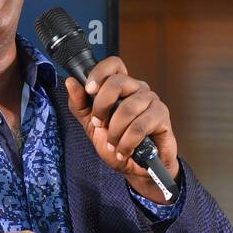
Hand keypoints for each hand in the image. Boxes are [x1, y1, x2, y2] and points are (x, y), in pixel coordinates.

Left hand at [64, 56, 179, 203]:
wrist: (136, 167)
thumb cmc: (116, 142)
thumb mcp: (91, 125)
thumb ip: (80, 104)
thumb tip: (70, 82)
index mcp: (121, 86)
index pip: (114, 64)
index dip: (100, 72)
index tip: (89, 90)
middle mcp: (138, 89)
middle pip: (118, 82)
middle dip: (101, 106)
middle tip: (98, 124)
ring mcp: (152, 101)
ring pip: (128, 108)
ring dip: (114, 131)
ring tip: (113, 144)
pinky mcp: (162, 117)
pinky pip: (139, 126)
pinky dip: (127, 143)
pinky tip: (124, 151)